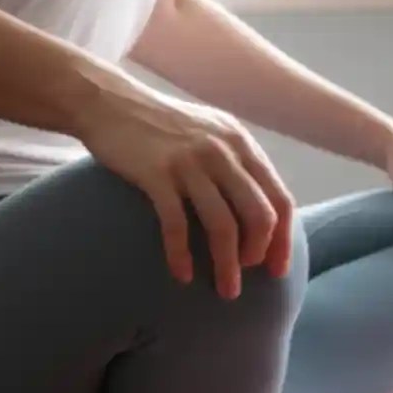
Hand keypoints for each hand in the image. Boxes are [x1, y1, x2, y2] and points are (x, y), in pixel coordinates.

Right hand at [74, 70, 293, 299]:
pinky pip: (177, 225)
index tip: (277, 270)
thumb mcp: (210, 133)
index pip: (280, 198)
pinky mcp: (156, 174)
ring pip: (223, 226)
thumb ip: (236, 164)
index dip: (283, 239)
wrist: (109, 102)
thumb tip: (259, 215)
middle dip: (258, 254)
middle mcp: (223, 151)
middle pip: (259, 215)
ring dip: (227, 266)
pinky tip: (182, 275)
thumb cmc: (161, 126)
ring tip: (225, 291)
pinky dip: (182, 255)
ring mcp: (190, 162)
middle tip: (246, 276)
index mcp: (241, 144)